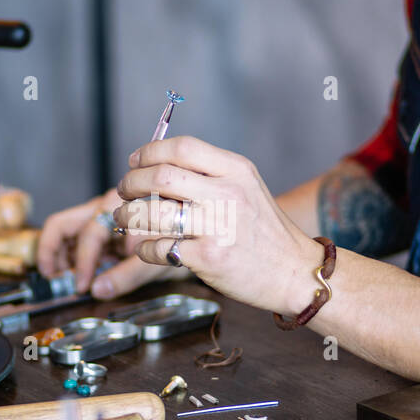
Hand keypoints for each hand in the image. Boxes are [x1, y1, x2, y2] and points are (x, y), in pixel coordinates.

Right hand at [35, 187, 178, 297]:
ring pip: (66, 228)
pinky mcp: (101, 226)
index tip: (83, 286)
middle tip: (52, 278)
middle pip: (63, 224)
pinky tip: (77, 271)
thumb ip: (128, 275)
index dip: (83, 263)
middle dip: (52, 251)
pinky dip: (71, 254)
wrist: (195, 234)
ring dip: (59, 253)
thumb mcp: (158, 262)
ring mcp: (101, 215)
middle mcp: (106, 206)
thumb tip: (98, 291)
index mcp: (120, 208)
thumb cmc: (180, 242)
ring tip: (61, 277)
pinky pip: (76, 236)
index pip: (89, 234)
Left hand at [114, 136, 323, 314]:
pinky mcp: (208, 258)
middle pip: (161, 176)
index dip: (150, 152)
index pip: (182, 148)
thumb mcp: (246, 188)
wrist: (295, 271)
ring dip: (128, 215)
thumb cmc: (265, 232)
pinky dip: (145, 248)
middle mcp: (227, 194)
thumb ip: (209, 174)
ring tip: (125, 218)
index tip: (135, 161)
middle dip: (131, 182)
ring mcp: (217, 227)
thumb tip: (156, 167)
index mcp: (236, 170)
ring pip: (153, 213)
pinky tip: (148, 248)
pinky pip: (159, 248)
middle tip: (124, 191)